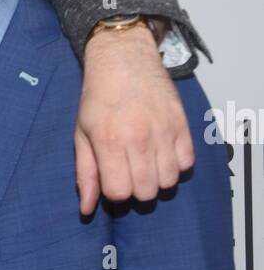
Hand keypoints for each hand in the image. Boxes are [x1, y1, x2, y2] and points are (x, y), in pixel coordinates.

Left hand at [75, 23, 193, 214]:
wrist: (124, 59)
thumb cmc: (98, 98)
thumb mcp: (82, 135)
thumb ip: (86, 174)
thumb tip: (87, 210)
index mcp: (109, 142)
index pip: (119, 192)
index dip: (115, 192)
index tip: (113, 178)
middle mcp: (138, 138)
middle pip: (146, 192)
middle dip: (136, 189)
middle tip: (130, 173)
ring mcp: (163, 131)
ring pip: (169, 180)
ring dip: (157, 179)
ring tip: (147, 164)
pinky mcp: (182, 123)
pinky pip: (187, 162)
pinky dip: (177, 164)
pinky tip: (163, 153)